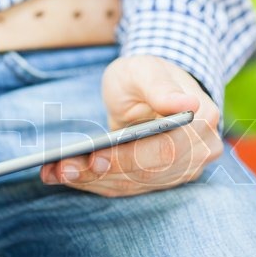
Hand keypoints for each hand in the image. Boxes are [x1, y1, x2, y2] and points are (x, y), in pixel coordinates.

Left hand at [40, 55, 222, 196]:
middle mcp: (199, 152)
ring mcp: (181, 171)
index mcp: (202, 121)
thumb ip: (160, 85)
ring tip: (52, 172)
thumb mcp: (146, 69)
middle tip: (60, 168)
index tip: (95, 157)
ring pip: (131, 185)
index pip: (166, 149)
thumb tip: (187, 104)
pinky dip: (91, 183)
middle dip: (99, 172)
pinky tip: (61, 175)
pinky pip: (123, 187)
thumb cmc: (145, 74)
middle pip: (146, 173)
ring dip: (89, 181)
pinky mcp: (159, 181)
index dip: (129, 158)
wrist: (147, 89)